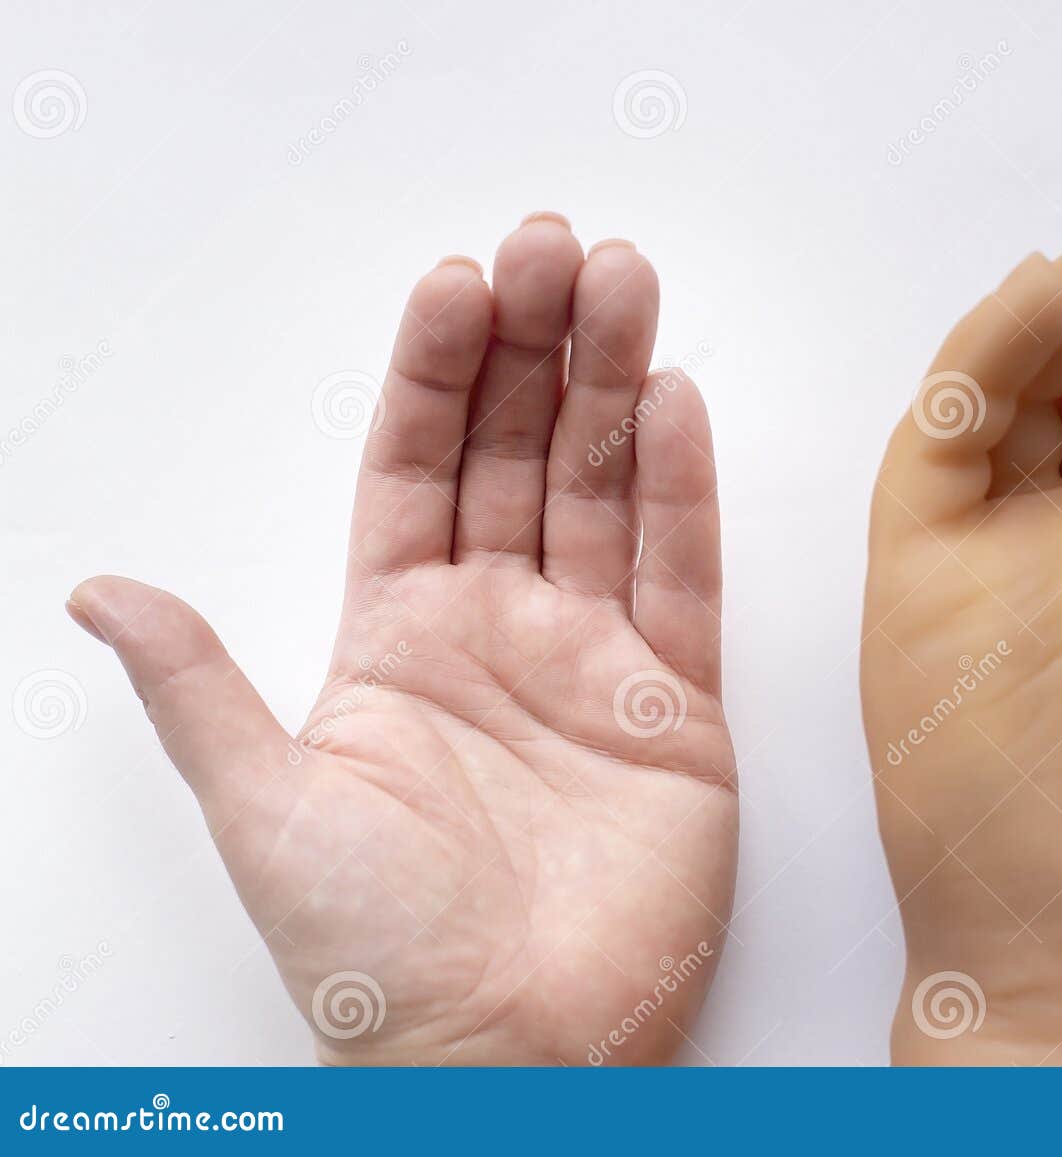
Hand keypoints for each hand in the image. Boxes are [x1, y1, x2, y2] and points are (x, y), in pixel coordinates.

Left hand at [69, 217, 736, 1064]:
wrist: (510, 1056)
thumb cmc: (376, 953)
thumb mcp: (264, 806)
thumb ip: (201, 685)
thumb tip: (100, 589)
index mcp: (397, 638)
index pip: (414, 470)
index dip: (434, 374)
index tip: (453, 281)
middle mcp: (498, 630)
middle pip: (518, 457)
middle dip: (533, 347)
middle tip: (553, 247)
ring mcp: (592, 660)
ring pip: (604, 492)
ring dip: (611, 385)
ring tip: (619, 281)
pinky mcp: (679, 705)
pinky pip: (683, 577)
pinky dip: (682, 490)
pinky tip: (671, 403)